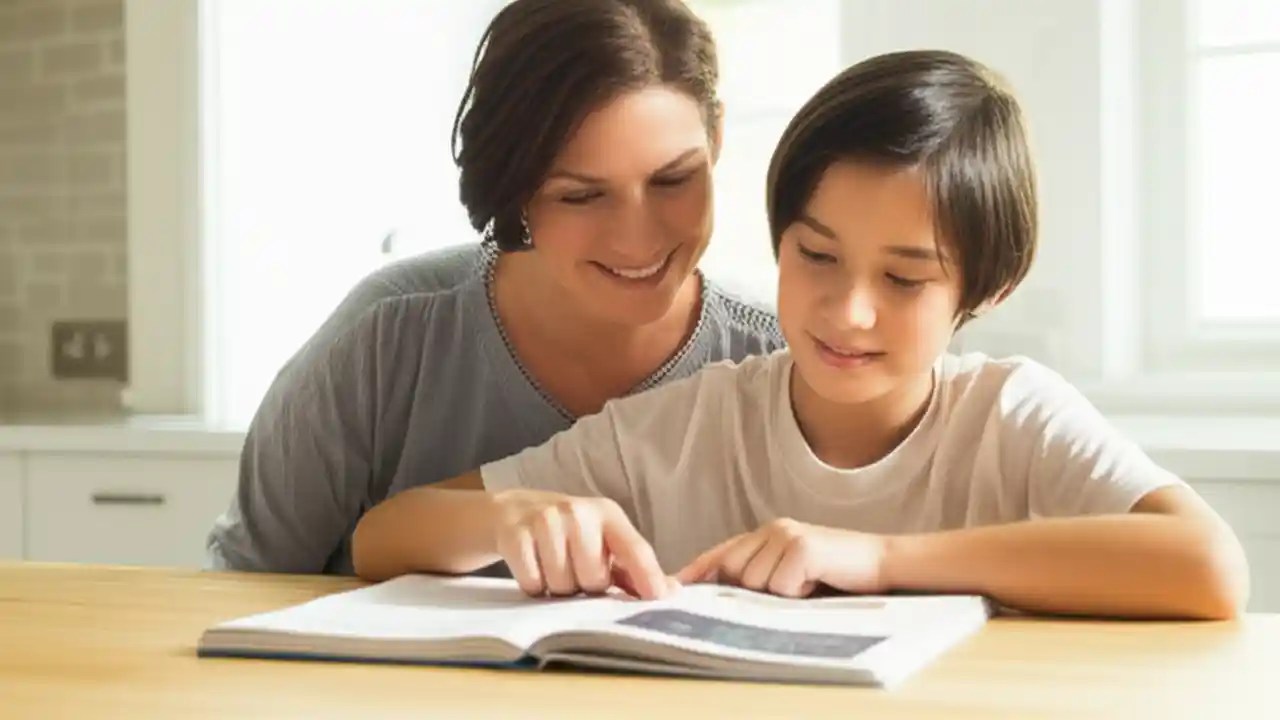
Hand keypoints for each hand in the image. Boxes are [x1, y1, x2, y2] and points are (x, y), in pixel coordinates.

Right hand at [491, 489, 675, 599]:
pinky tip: (534, 567)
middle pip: (594, 579)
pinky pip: (532, 583)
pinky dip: (533, 585)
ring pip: (562, 586)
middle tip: (575, 572)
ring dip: (557, 588)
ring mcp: (545, 521)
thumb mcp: (601, 541)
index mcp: (608, 515)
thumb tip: (671, 593)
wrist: (512, 511)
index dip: (648, 577)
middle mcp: (579, 512)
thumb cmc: (568, 534)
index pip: (635, 549)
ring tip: (554, 568)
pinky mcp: (516, 534)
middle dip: (585, 586)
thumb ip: (633, 569)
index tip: (658, 600)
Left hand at [676, 519, 889, 597]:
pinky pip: (780, 586)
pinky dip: (796, 594)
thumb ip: (762, 575)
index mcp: (768, 533)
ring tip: (806, 586)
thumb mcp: (794, 573)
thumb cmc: (838, 575)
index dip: (698, 569)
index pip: (723, 552)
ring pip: (754, 582)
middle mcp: (773, 529)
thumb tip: (724, 592)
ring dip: (776, 595)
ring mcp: (787, 536)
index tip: (675, 585)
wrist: (882, 565)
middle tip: (786, 592)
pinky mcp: (802, 548)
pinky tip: (816, 583)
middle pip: (732, 569)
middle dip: (747, 591)